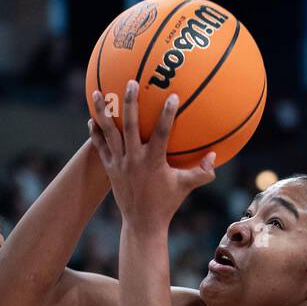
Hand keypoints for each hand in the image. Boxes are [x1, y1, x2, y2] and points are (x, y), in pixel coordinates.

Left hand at [89, 79, 215, 229]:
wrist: (142, 223)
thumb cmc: (167, 203)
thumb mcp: (186, 187)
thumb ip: (202, 172)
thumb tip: (215, 155)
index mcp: (153, 161)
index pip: (161, 133)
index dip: (167, 114)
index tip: (172, 96)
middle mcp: (133, 159)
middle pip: (130, 126)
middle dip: (130, 103)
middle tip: (131, 82)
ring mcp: (119, 163)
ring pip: (108, 133)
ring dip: (102, 112)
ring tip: (95, 93)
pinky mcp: (110, 169)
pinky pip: (100, 147)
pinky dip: (95, 133)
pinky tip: (91, 118)